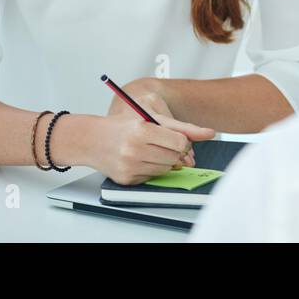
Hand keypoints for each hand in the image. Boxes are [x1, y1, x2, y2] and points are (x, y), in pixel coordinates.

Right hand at [96, 82, 215, 184]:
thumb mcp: (148, 118)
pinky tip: (141, 160)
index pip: (180, 142)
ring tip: (151, 150)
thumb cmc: (121, 126)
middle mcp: (135, 150)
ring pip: (165, 168)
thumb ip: (178, 126)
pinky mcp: (126, 179)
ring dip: (164, 161)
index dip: (182, 141)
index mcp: (142, 130)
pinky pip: (152, 177)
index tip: (178, 138)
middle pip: (174, 157)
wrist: (90, 139)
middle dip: (174, 151)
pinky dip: (151, 169)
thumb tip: (208, 133)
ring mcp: (130, 166)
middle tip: (162, 144)